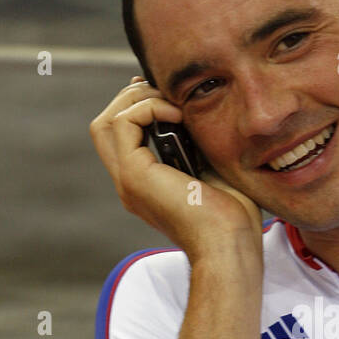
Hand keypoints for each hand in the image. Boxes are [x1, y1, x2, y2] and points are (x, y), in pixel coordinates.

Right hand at [89, 77, 263, 261]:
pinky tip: (178, 115)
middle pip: (105, 127)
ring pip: (106, 122)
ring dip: (139, 100)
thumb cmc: (233, 218)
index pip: (122, 138)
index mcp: (146, 185)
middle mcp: (130, 184)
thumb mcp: (213, 171)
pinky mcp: (135, 176)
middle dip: (132, 99)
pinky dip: (149, 108)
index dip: (138, 108)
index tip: (165, 93)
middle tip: (165, 92)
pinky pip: (124, 123)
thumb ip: (197, 146)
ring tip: (172, 102)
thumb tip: (195, 113)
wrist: (230, 246)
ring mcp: (128, 181)